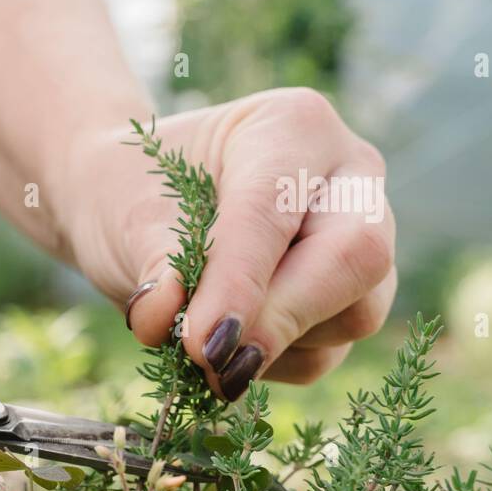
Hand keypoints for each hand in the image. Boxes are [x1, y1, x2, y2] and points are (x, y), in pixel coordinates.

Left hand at [57, 88, 395, 400]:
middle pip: (356, 258)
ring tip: (197, 343)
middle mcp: (349, 175)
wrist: (128, 204)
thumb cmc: (132, 194)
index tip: (201, 343)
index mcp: (294, 127)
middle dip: (282, 319)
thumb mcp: (129, 219)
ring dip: (273, 346)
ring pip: (354, 313)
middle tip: (213, 363)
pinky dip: (273, 363)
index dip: (240, 284)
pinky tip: (222, 347)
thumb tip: (171, 326)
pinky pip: (330, 350)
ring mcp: (363, 237)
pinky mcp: (351, 298)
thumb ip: (157, 269)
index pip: (276, 212)